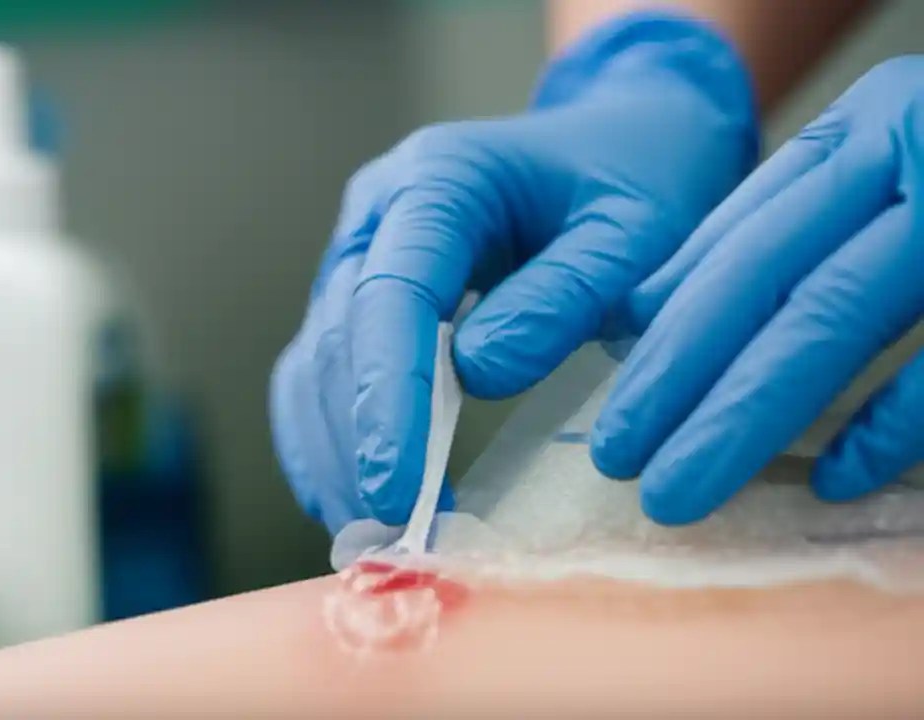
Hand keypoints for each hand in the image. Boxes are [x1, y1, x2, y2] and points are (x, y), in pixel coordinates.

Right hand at [270, 12, 757, 532]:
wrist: (620, 141)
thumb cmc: (636, 181)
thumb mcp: (635, 229)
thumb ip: (565, 292)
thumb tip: (478, 374)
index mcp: (437, 179)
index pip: (390, 295)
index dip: (387, 399)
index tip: (395, 490)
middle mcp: (378, 214)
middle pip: (338, 338)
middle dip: (356, 446)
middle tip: (389, 540)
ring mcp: (360, 254)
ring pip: (314, 362)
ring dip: (332, 454)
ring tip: (368, 539)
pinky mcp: (361, 296)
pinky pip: (319, 371)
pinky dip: (323, 439)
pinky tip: (343, 498)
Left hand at [592, 57, 923, 524]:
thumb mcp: (876, 165)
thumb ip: (768, 229)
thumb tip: (636, 320)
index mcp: (867, 126)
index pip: (740, 242)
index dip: (668, 331)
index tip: (614, 407)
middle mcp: (913, 147)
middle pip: (767, 281)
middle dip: (680, 380)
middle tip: (620, 461)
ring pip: (834, 318)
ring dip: (745, 414)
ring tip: (680, 486)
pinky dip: (890, 423)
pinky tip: (833, 479)